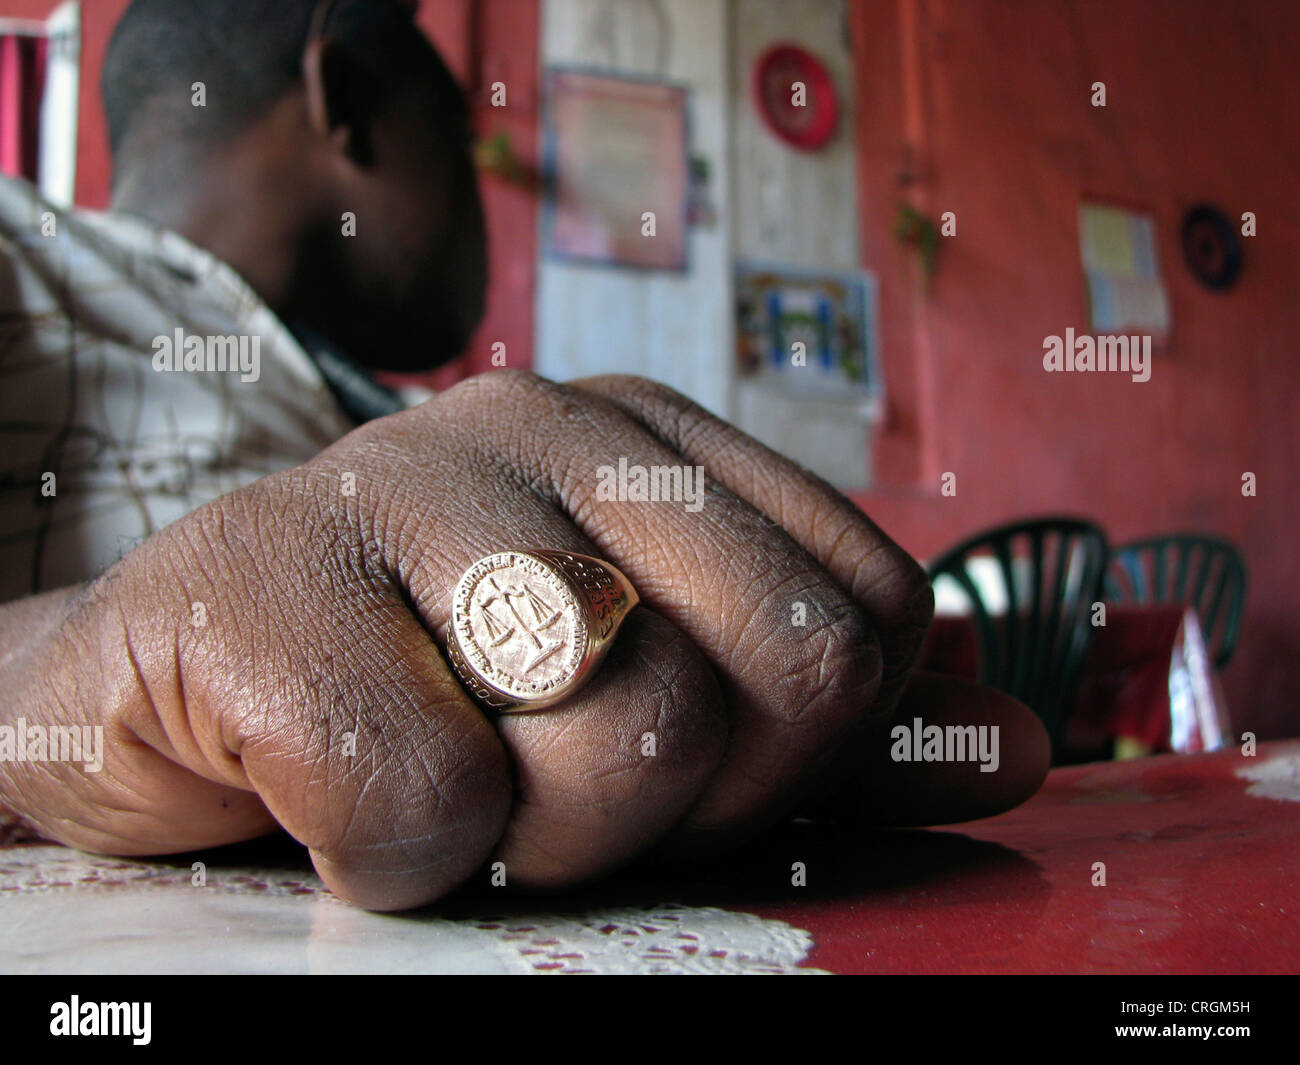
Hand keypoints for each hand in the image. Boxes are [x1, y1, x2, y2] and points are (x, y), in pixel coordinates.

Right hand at [0, 372, 1047, 908]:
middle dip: (681, 803)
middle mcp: (547, 423)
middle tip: (548, 799)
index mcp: (660, 445)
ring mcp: (403, 477)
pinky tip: (327, 800)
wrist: (167, 702)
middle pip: (783, 670)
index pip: (867, 614)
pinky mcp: (261, 575)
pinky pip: (428, 795)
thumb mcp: (655, 716)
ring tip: (444, 792)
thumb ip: (826, 737)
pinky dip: (394, 859)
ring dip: (536, 838)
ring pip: (625, 727)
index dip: (799, 754)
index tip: (676, 777)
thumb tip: (1013, 751)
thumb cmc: (430, 711)